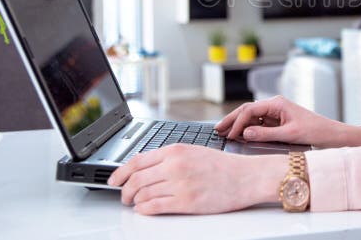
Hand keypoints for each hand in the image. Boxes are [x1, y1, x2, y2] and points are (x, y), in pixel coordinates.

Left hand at [107, 143, 286, 214]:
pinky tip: (144, 209)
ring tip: (134, 204)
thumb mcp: (194, 152)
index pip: (137, 160)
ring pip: (142, 194)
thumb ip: (170, 157)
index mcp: (176, 150)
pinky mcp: (186, 202)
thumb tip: (146, 167)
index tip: (114, 179)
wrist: (247, 177)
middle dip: (124, 190)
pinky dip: (144, 209)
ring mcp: (180, 184)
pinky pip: (154, 206)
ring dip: (133, 201)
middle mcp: (175, 165)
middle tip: (123, 196)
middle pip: (135, 179)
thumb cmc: (224, 166)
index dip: (120, 172)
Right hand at [215, 95, 360, 148]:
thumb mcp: (289, 134)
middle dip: (232, 120)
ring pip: (251, 117)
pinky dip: (248, 129)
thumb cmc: (315, 131)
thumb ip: (265, 134)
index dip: (237, 122)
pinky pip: (259, 124)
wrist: (332, 136)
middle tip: (217, 130)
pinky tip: (240, 136)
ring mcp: (276, 113)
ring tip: (225, 133)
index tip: (229, 135)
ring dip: (238, 125)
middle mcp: (275, 105)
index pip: (250, 109)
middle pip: (247, 110)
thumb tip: (244, 133)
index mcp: (277, 103)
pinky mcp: (278, 122)